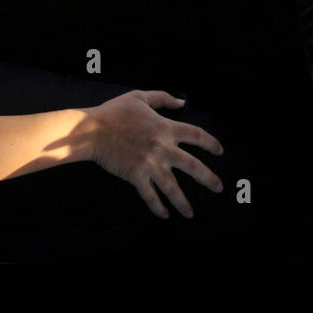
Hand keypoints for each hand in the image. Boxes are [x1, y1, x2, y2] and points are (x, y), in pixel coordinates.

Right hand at [85, 90, 224, 218]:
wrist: (91, 130)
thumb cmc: (114, 112)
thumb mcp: (139, 97)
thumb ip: (162, 98)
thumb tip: (182, 102)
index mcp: (165, 127)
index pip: (196, 135)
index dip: (211, 144)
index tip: (220, 152)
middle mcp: (162, 148)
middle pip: (193, 166)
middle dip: (209, 179)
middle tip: (218, 188)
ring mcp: (150, 164)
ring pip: (173, 188)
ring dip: (184, 202)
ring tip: (191, 214)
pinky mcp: (136, 176)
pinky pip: (150, 196)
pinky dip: (158, 208)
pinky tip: (164, 215)